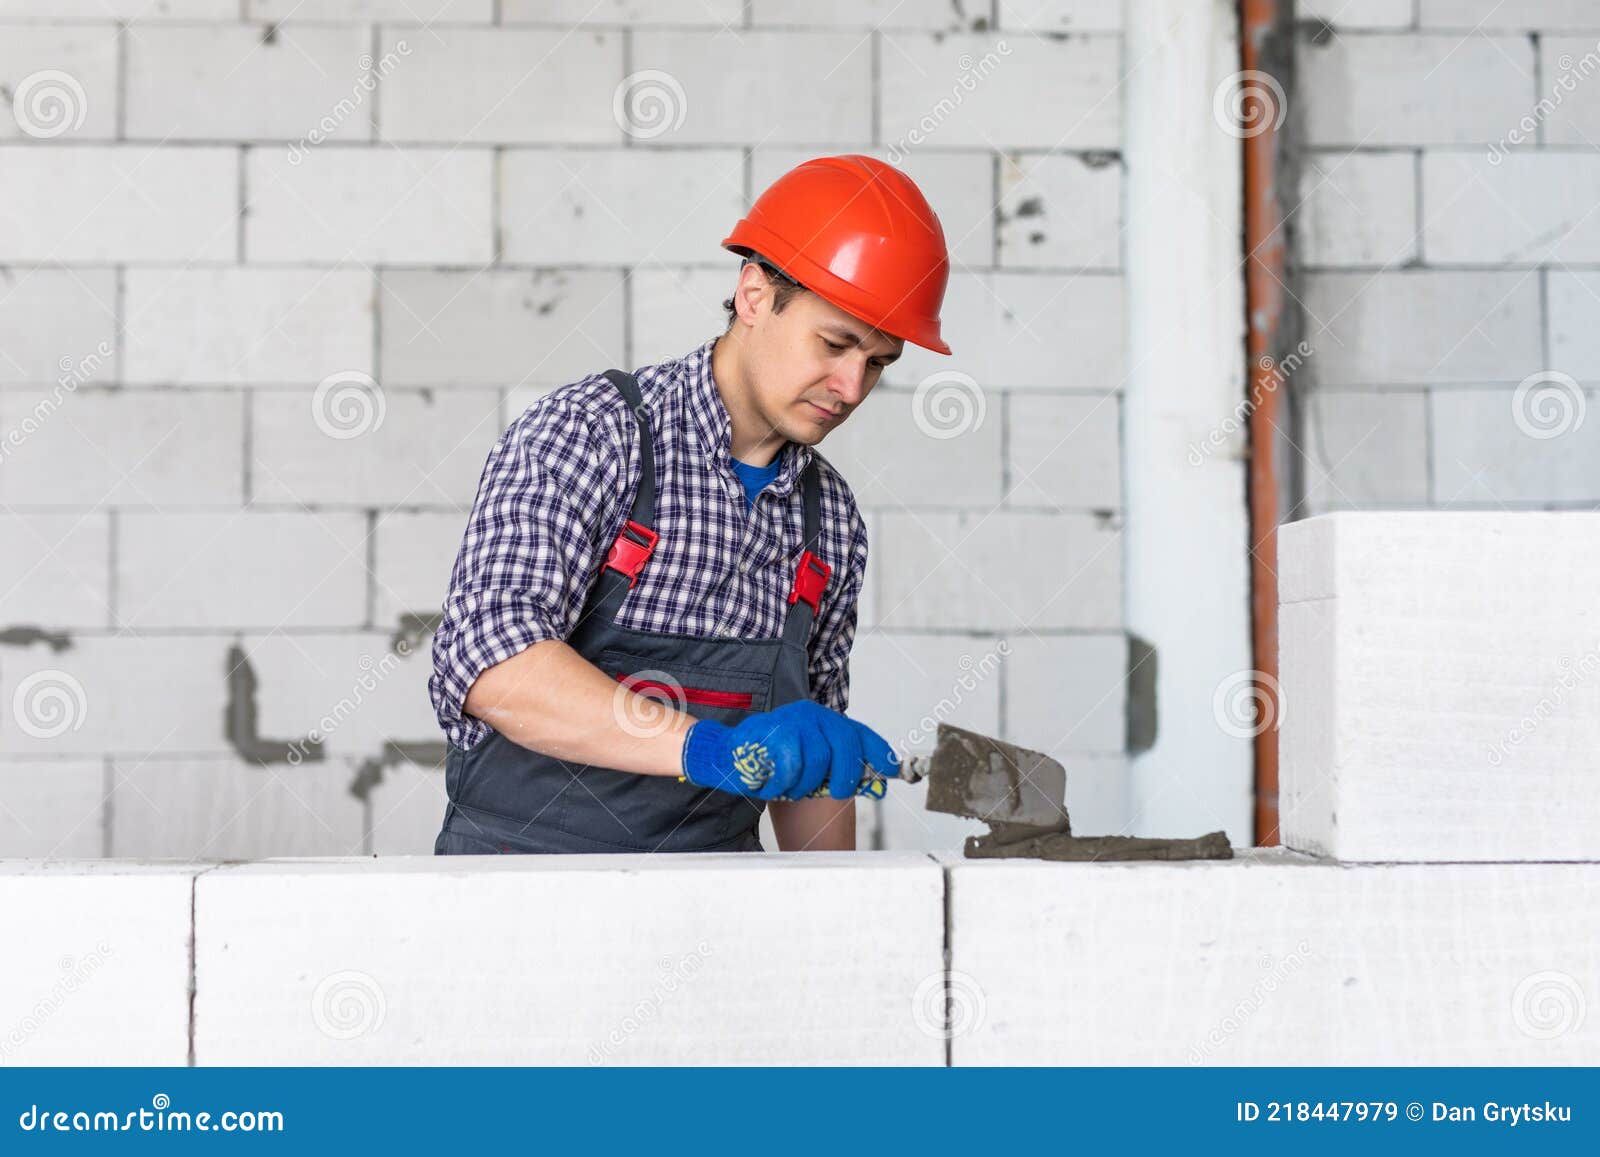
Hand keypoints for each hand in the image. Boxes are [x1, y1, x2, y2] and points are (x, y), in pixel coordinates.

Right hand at [679, 700, 898, 799]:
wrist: (729, 756)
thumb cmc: (773, 763)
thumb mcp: (811, 767)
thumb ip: (838, 771)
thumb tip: (876, 784)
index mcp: (826, 721)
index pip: (860, 734)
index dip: (879, 753)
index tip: (892, 771)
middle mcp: (813, 715)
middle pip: (846, 747)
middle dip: (846, 777)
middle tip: (836, 794)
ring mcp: (794, 721)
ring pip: (818, 762)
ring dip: (804, 785)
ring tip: (790, 786)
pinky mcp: (776, 732)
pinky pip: (792, 768)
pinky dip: (783, 784)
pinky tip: (773, 782)